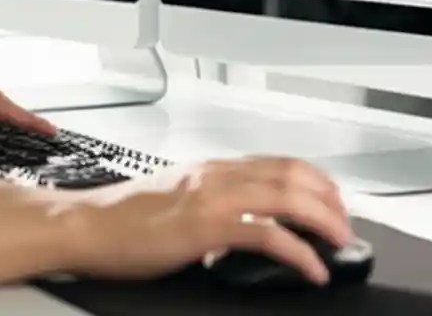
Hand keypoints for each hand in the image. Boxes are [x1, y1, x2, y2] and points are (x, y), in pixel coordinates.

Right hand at [69, 157, 352, 285]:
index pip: (276, 163)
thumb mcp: (174, 201)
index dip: (313, 180)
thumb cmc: (120, 220)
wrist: (86, 225)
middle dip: (328, 198)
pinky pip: (268, 236)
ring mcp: (212, 197)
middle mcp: (216, 175)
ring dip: (323, 220)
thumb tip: (234, 229)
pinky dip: (299, 253)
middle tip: (344, 224)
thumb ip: (208, 206)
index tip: (330, 199)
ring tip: (339, 242)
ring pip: (288, 197)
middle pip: (292, 174)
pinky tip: (311, 269)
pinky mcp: (206, 226)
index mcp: (210, 169)